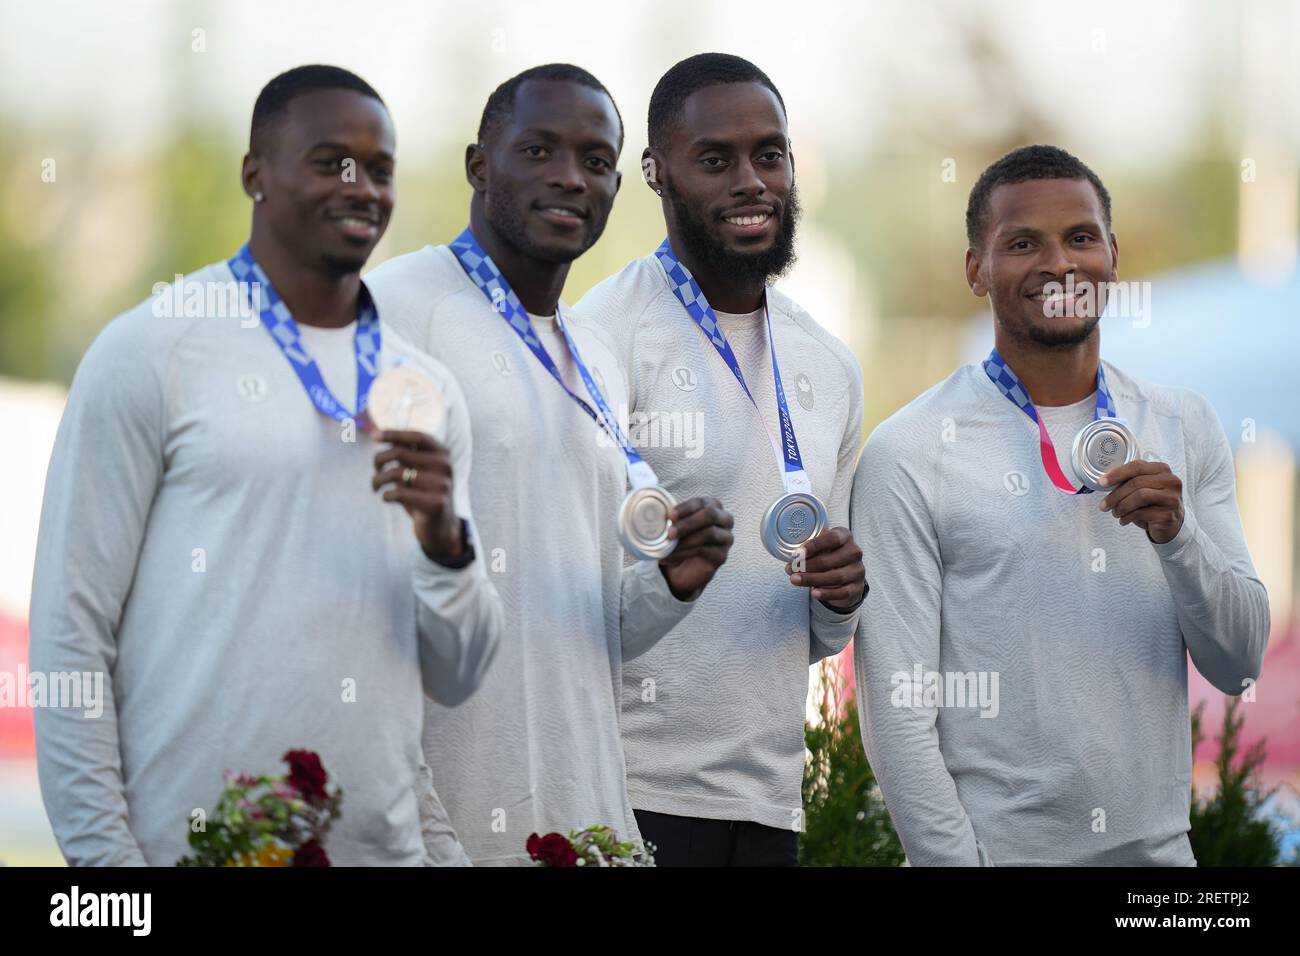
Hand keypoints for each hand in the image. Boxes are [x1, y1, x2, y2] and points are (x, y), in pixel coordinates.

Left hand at [372, 429, 463, 561]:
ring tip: (375, 487)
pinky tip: (386, 498)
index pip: (417, 436)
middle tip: (375, 471)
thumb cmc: (422, 494)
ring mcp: (442, 484)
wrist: (441, 527)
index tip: (374, 436)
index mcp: (443, 453)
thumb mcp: (417, 470)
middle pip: (400, 453)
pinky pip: (399, 493)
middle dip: (380, 460)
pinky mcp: (436, 503)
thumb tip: (377, 434)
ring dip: (378, 480)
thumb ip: (405, 453)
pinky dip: (386, 495)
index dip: (394, 434)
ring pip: (396, 473)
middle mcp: (445, 466)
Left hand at [657, 497, 734, 600]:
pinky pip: (704, 550)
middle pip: (710, 515)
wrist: (684, 566)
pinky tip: (672, 556)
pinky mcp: (722, 555)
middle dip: (688, 523)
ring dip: (685, 540)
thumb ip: (674, 517)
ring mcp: (726, 538)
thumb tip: (659, 513)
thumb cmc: (682, 539)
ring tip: (669, 546)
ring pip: (709, 533)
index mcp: (714, 506)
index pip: (702, 503)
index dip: (686, 508)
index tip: (670, 515)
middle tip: (670, 532)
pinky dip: (685, 552)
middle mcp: (725, 520)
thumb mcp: (677, 525)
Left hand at [785, 526, 864, 609]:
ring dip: (813, 579)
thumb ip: (810, 549)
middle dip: (808, 566)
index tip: (799, 553)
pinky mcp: (857, 587)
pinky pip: (842, 592)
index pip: (832, 538)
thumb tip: (794, 557)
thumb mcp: (822, 548)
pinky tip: (814, 593)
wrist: (846, 577)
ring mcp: (857, 570)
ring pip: (836, 577)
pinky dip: (827, 593)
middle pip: (831, 560)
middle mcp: (854, 552)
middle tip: (792, 569)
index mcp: (845, 537)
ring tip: (795, 580)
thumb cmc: (829, 557)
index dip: (814, 545)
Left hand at [1099, 459, 1183, 543]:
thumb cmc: (1153, 503)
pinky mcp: (1169, 514)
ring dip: (1121, 506)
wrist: (1172, 523)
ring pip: (1140, 496)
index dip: (1116, 474)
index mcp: (1162, 470)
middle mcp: (1171, 481)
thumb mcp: (1143, 487)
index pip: (1137, 466)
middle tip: (1104, 505)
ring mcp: (1172, 498)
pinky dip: (1128, 517)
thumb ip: (1129, 480)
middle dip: (1115, 495)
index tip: (1101, 483)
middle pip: (1136, 483)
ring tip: (1115, 513)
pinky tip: (1124, 520)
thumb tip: (1103, 482)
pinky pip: (1142, 513)